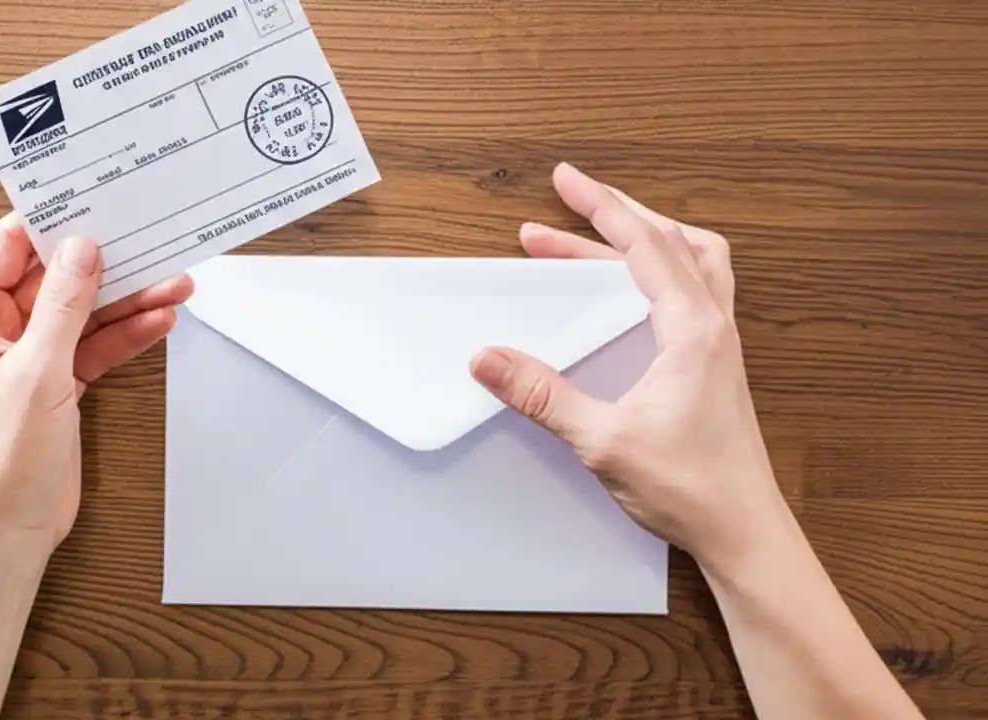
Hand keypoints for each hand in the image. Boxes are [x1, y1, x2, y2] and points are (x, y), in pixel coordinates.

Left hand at [0, 214, 192, 558]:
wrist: (6, 533)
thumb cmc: (0, 462)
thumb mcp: (36, 373)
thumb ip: (62, 305)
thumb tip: (82, 246)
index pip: (10, 246)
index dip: (53, 220)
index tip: (99, 197)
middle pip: (56, 276)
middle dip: (106, 261)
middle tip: (154, 237)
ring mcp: (29, 356)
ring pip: (84, 311)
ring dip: (128, 299)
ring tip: (178, 283)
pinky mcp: (57, 382)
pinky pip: (96, 345)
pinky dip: (127, 334)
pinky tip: (161, 320)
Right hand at [470, 164, 787, 572]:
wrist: (743, 531)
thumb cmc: (691, 488)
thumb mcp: (603, 440)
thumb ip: (544, 396)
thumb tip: (489, 359)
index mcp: (693, 330)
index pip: (645, 245)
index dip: (601, 206)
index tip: (566, 179)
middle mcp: (713, 325)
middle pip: (669, 240)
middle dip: (613, 214)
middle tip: (567, 199)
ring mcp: (719, 344)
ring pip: (692, 260)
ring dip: (647, 236)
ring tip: (600, 232)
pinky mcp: (715, 364)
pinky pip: (696, 291)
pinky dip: (664, 268)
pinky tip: (635, 289)